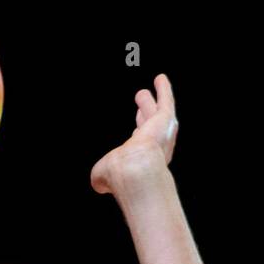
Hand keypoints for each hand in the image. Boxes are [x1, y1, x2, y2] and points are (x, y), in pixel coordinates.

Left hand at [91, 73, 177, 195]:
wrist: (135, 171)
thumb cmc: (119, 176)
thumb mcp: (104, 177)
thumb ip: (101, 179)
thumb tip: (98, 185)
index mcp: (141, 162)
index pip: (140, 145)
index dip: (137, 137)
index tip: (136, 131)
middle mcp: (154, 149)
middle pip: (149, 126)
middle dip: (145, 116)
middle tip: (140, 102)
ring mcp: (161, 134)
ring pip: (157, 114)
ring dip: (151, 103)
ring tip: (145, 91)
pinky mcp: (165, 120)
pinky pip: (166, 101)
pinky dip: (164, 90)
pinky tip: (160, 78)